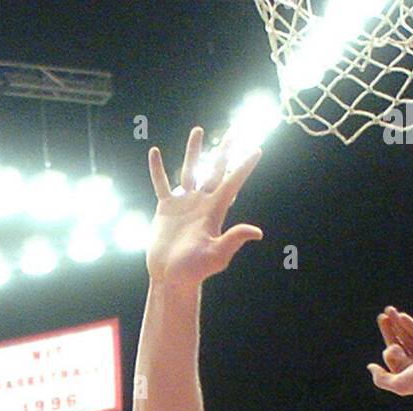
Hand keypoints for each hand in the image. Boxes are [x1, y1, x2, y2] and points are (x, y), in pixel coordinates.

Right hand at [146, 126, 262, 287]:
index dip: (244, 167)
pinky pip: (161, 184)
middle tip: (234, 132)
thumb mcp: (217, 255)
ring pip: (189, 170)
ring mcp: (183, 204)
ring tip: (198, 130)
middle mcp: (201, 203)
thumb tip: (257, 232)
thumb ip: (234, 239)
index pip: (232, 183)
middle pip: (215, 170)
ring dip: (193, 151)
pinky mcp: (165, 209)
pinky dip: (157, 170)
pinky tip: (155, 152)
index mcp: (215, 211)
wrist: (171, 278)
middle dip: (224, 151)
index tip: (257, 149)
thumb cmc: (195, 270)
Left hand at [367, 306, 412, 396]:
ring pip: (407, 335)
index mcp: (404, 371)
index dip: (389, 349)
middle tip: (381, 317)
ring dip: (398, 323)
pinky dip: (409, 324)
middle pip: (397, 342)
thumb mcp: (397, 384)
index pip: (391, 355)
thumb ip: (381, 378)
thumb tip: (370, 367)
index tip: (393, 349)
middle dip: (389, 329)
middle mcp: (412, 361)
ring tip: (389, 310)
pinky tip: (401, 316)